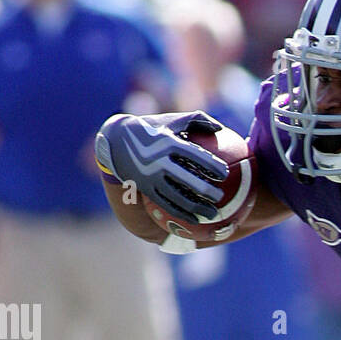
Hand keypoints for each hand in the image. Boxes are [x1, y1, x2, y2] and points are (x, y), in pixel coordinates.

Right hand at [95, 111, 227, 220]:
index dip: (211, 166)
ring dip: (196, 208)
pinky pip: (166, 205)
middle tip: (221, 198)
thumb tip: (221, 128)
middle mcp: (159, 161)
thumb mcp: (171, 120)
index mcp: (167, 143)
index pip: (194, 156)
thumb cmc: (152, 128)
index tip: (225, 175)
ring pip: (177, 197)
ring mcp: (151, 177)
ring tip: (213, 215)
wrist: (115, 141)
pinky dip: (181, 214)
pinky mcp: (146, 189)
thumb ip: (197, 120)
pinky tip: (195, 220)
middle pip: (187, 180)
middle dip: (206, 191)